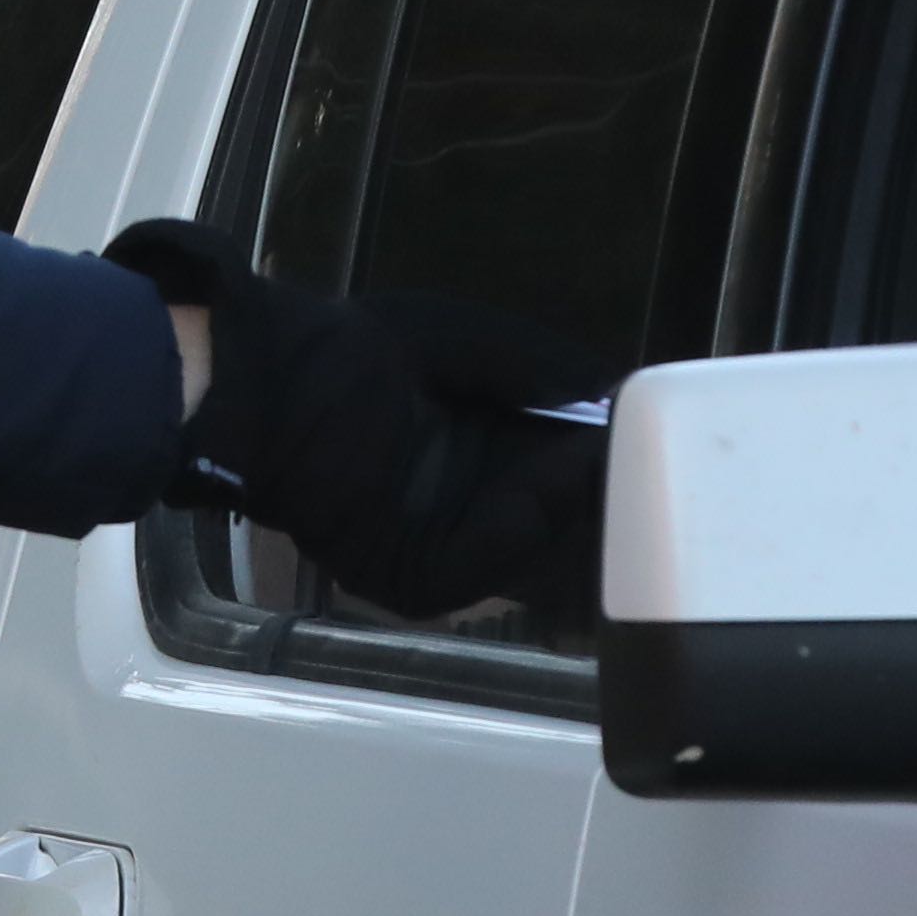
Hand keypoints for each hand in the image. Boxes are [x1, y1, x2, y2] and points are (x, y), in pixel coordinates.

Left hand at [108, 222, 607, 624]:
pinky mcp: (406, 574)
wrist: (266, 380)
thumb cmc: (351, 350)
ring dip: (568, 509)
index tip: (649, 437)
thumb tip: (617, 393)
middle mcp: (461, 509)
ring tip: (601, 463)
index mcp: (475, 454)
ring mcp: (435, 548)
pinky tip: (548, 488)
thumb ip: (542, 367)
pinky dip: (516, 532)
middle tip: (648, 465)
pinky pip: (477, 567)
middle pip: (552, 522)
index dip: (604, 458)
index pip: (556, 470)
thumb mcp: (467, 341)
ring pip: (525, 551)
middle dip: (599, 495)